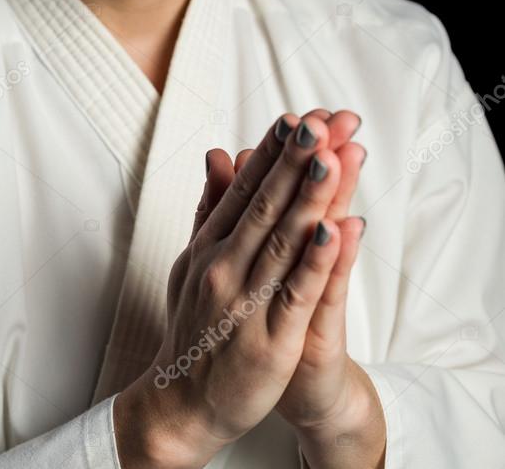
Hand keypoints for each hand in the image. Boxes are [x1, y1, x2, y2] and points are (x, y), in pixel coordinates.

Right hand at [118, 110, 360, 468]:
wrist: (182, 402)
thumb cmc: (195, 324)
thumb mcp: (194, 259)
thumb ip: (212, 206)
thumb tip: (220, 152)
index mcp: (210, 244)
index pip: (245, 187)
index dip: (273, 150)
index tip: (297, 115)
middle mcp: (223, 265)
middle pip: (265, 204)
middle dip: (297, 159)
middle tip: (322, 121)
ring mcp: (245, 302)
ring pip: (282, 240)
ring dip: (309, 196)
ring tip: (331, 156)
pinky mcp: (270, 340)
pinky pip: (296, 294)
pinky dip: (316, 260)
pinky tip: (335, 228)